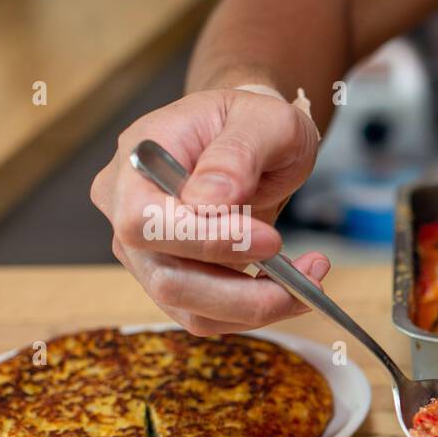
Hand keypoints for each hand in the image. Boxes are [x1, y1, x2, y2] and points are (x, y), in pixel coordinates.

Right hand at [90, 88, 326, 334]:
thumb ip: (237, 154)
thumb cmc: (252, 122)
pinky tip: (294, 285)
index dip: (206, 240)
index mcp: (135, 165)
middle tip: (305, 275)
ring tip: (310, 278)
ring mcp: (148, 254)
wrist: (251, 138)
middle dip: (241, 290)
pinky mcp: (177, 279)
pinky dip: (256, 310)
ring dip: (257, 306)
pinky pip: (209, 315)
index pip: (145, 222)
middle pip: (166, 280)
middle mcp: (127, 214)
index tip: (270, 239)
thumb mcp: (262, 120)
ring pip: (191, 309)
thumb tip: (210, 200)